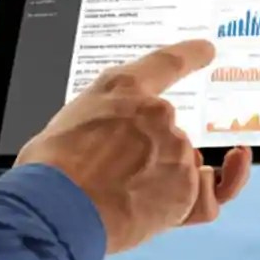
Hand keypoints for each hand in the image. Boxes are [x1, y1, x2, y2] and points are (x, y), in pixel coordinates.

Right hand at [14, 40, 252, 253]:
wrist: (58, 210)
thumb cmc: (50, 171)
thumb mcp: (66, 121)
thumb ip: (101, 121)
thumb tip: (107, 145)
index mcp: (123, 89)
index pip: (165, 64)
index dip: (189, 55)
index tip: (206, 49)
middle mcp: (157, 113)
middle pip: (166, 134)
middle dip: (146, 158)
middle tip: (109, 179)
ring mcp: (176, 150)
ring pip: (180, 167)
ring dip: (159, 184)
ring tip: (120, 198)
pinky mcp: (186, 187)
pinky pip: (208, 195)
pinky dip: (206, 196)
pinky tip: (184, 201)